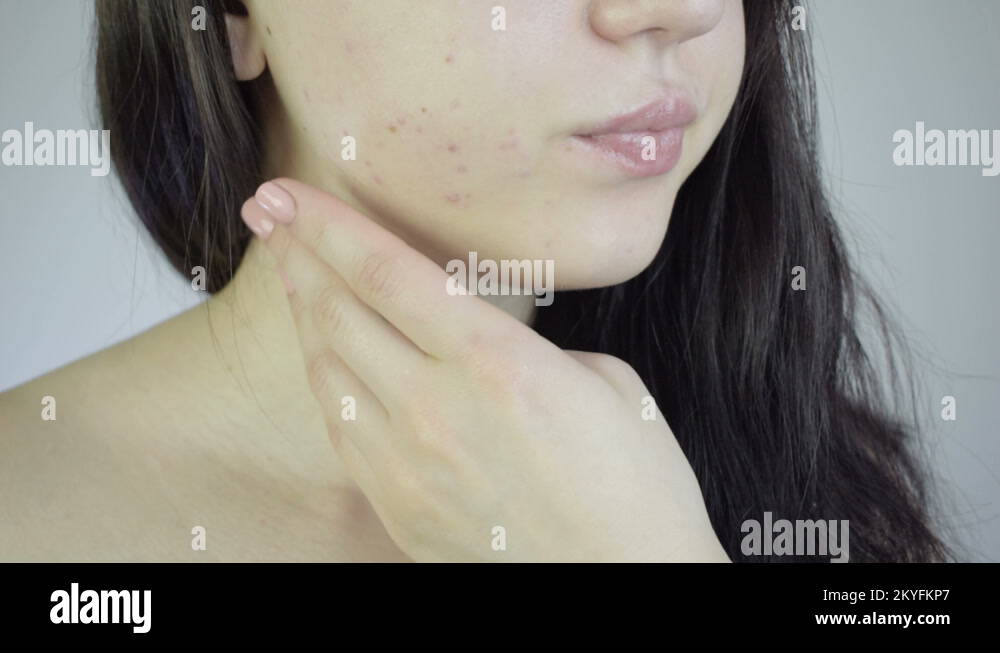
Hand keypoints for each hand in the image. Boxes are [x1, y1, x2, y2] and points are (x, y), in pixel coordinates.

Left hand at [241, 178, 728, 561]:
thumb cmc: (635, 487)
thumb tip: (476, 342)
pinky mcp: (399, 507)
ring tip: (293, 275)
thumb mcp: (603, 381)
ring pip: (329, 370)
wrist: (626, 586)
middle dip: (296, 253)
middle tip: (266, 215)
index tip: (287, 193)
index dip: (328, 224)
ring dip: (304, 313)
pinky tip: (326, 357)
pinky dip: (328, 381)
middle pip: (339, 312)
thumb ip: (524, 348)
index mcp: (497, 363)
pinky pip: (342, 430)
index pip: (387, 272)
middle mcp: (439, 408)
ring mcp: (409, 465)